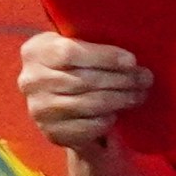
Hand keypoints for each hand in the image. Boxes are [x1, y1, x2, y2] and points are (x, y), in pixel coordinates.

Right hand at [16, 31, 155, 150]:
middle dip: (120, 80)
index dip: (105, 57)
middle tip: (145, 78)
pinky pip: (87, 127)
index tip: (132, 60)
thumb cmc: (72, 66)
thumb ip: (90, 43)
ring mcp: (39, 109)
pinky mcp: (51, 132)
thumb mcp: (73, 45)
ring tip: (139, 94)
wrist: (55, 102)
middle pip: (83, 80)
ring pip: (88, 104)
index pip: (71, 53)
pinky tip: (117, 113)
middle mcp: (30, 80)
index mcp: (35, 51)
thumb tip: (129, 54)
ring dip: (120, 100)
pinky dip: (106, 120)